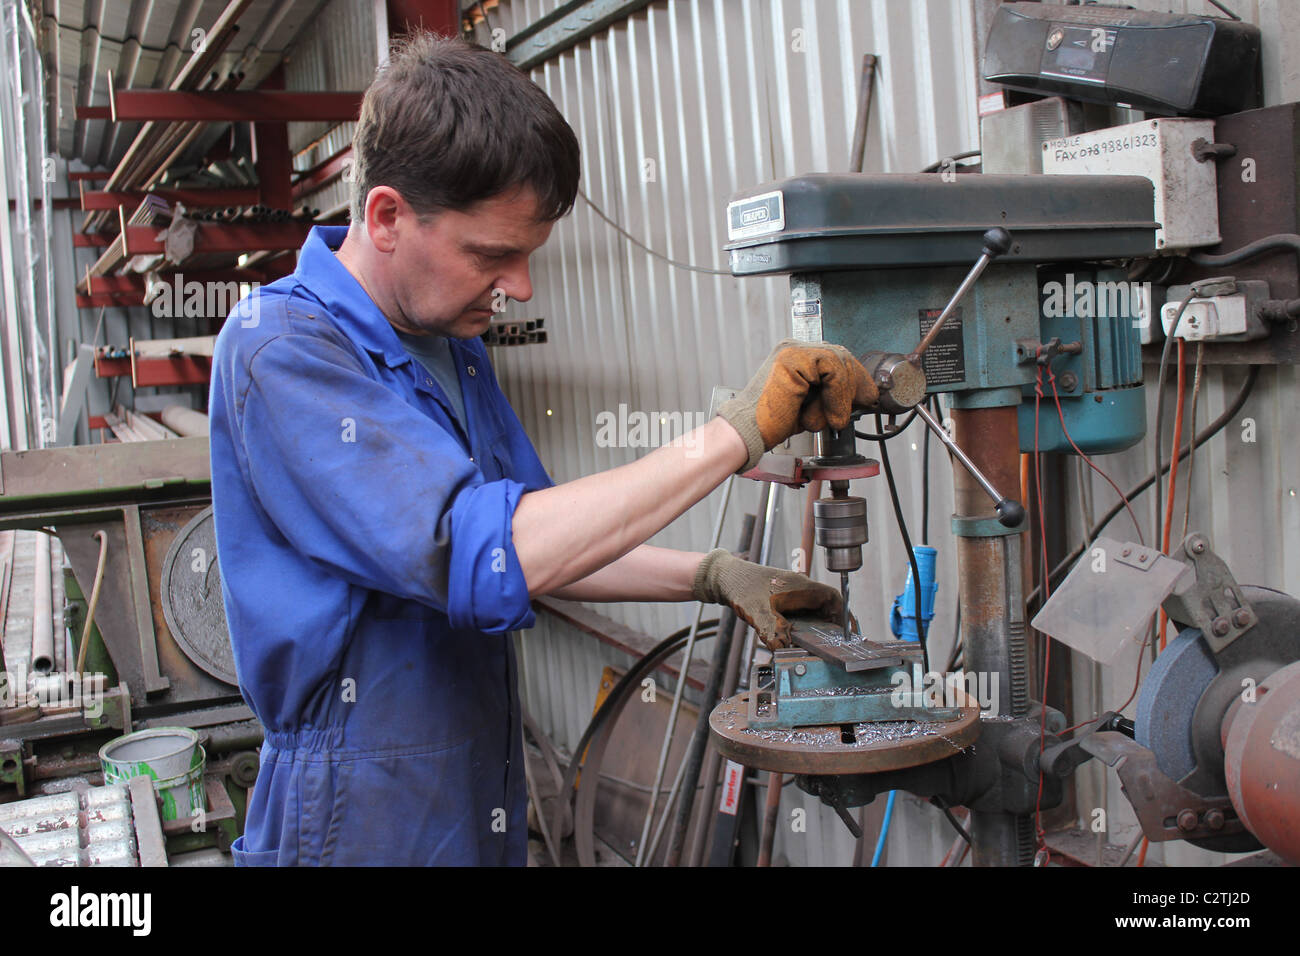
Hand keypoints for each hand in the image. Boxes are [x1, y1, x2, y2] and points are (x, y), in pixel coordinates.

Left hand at [692, 548, 842, 649]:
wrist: (724, 578)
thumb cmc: (741, 587)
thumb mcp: (756, 611)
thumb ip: (771, 630)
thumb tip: (784, 647)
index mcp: (801, 586)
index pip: (833, 598)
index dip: (843, 615)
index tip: (848, 633)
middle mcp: (800, 588)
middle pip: (826, 606)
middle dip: (831, 625)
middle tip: (834, 645)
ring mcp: (792, 593)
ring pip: (813, 610)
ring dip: (817, 626)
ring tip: (819, 645)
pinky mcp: (783, 599)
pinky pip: (801, 613)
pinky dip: (804, 625)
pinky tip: (798, 638)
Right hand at [717, 339, 878, 472]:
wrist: (748, 433)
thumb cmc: (773, 423)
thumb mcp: (812, 406)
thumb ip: (831, 395)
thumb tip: (862, 395)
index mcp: (796, 358)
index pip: (835, 358)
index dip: (855, 377)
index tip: (868, 396)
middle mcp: (794, 349)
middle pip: (840, 355)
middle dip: (856, 383)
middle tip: (865, 404)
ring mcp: (792, 351)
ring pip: (838, 361)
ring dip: (844, 395)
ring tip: (834, 419)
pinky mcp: (791, 359)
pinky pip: (831, 369)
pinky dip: (837, 394)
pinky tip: (829, 413)